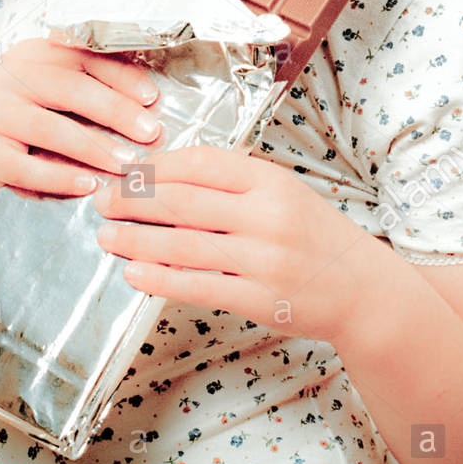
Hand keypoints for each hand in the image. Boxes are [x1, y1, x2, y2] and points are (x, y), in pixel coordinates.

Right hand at [0, 37, 163, 213]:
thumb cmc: (16, 126)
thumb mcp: (44, 97)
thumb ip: (82, 91)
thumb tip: (145, 104)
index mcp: (27, 54)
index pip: (80, 56)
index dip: (120, 75)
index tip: (152, 97)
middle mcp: (4, 76)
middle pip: (69, 87)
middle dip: (116, 111)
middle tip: (150, 132)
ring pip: (51, 128)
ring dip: (95, 148)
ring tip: (127, 163)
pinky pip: (27, 168)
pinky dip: (61, 178)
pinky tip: (88, 184)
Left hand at [93, 144, 381, 344]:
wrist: (361, 288)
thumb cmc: (314, 235)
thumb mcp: (282, 192)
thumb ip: (231, 184)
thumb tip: (162, 179)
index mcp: (270, 180)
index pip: (199, 164)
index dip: (153, 167)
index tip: (124, 172)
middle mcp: (267, 215)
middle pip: (182, 201)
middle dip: (133, 200)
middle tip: (101, 201)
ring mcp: (264, 259)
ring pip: (182, 244)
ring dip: (136, 239)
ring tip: (106, 237)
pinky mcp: (262, 300)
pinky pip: (199, 286)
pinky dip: (160, 280)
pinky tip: (134, 273)